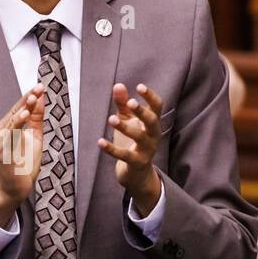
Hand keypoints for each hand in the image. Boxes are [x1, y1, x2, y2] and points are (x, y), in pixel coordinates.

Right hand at [0, 85, 45, 227]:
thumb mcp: (34, 137)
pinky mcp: (3, 151)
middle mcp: (1, 132)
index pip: (20, 108)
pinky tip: (24, 114)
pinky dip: (17, 124)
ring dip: (23, 108)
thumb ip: (36, 119)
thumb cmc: (24, 164)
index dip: (30, 97)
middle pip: (16, 111)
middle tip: (39, 87)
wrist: (15, 188)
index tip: (41, 86)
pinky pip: (10, 134)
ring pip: (12, 121)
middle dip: (28, 99)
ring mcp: (1, 142)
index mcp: (8, 127)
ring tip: (32, 98)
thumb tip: (41, 98)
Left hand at [98, 82, 162, 214]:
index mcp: (152, 123)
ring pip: (139, 137)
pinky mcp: (137, 163)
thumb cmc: (131, 141)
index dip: (150, 96)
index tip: (139, 86)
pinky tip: (100, 142)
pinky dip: (111, 149)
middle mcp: (153, 135)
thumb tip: (117, 85)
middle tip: (131, 103)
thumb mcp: (127, 121)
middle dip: (142, 111)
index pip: (157, 107)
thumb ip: (123, 104)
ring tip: (111, 119)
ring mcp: (147, 150)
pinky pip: (125, 155)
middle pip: (152, 121)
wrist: (136, 173)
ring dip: (125, 128)